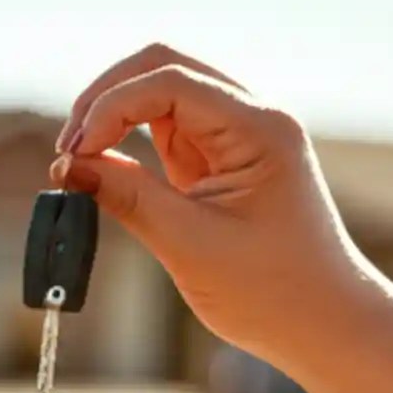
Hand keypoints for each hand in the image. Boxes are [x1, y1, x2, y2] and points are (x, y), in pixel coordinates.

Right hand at [52, 42, 367, 362]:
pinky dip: (128, 141)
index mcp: (260, 129)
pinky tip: (102, 170)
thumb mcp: (190, 246)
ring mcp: (236, 136)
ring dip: (114, 117)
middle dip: (107, 99)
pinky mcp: (220, 159)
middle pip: (163, 68)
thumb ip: (129, 198)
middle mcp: (252, 118)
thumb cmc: (273, 293)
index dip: (111, 108)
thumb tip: (69, 167)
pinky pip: (165, 129)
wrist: (323, 324)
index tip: (76, 154)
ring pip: (160, 93)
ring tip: (78, 161)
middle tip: (69, 149)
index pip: (170, 82)